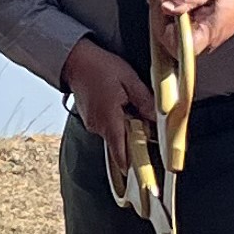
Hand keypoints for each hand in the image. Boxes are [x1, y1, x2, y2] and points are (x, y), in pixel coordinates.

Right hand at [56, 37, 153, 176]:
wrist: (75, 60)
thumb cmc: (100, 67)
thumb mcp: (129, 80)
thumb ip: (145, 102)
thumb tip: (158, 119)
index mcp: (109, 121)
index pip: (121, 154)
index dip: (134, 165)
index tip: (145, 172)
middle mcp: (98, 127)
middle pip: (122, 143)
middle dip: (136, 135)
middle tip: (144, 118)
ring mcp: (92, 124)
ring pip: (116, 134)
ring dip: (127, 125)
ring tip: (129, 103)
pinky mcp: (90, 119)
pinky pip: (108, 126)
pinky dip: (117, 119)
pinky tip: (120, 102)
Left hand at [150, 0, 233, 55]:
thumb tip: (166, 7)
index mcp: (205, 36)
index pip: (173, 42)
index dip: (161, 23)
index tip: (163, 0)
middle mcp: (200, 43)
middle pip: (167, 37)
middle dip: (159, 12)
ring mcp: (197, 40)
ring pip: (169, 31)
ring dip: (162, 10)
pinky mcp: (195, 33)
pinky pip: (175, 26)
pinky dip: (169, 11)